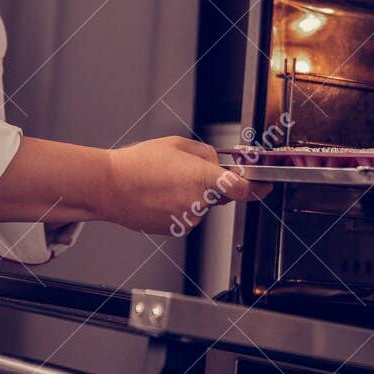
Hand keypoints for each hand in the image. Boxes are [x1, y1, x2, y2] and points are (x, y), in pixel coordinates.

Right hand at [100, 136, 271, 234]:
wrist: (109, 187)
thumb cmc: (138, 163)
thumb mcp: (177, 144)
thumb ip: (206, 154)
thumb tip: (217, 165)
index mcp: (202, 177)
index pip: (242, 189)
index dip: (256, 188)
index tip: (264, 187)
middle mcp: (198, 202)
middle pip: (219, 194)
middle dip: (210, 184)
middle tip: (183, 173)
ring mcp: (187, 219)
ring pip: (202, 206)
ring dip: (192, 196)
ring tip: (164, 184)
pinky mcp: (176, 229)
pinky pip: (188, 216)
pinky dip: (180, 207)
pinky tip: (160, 195)